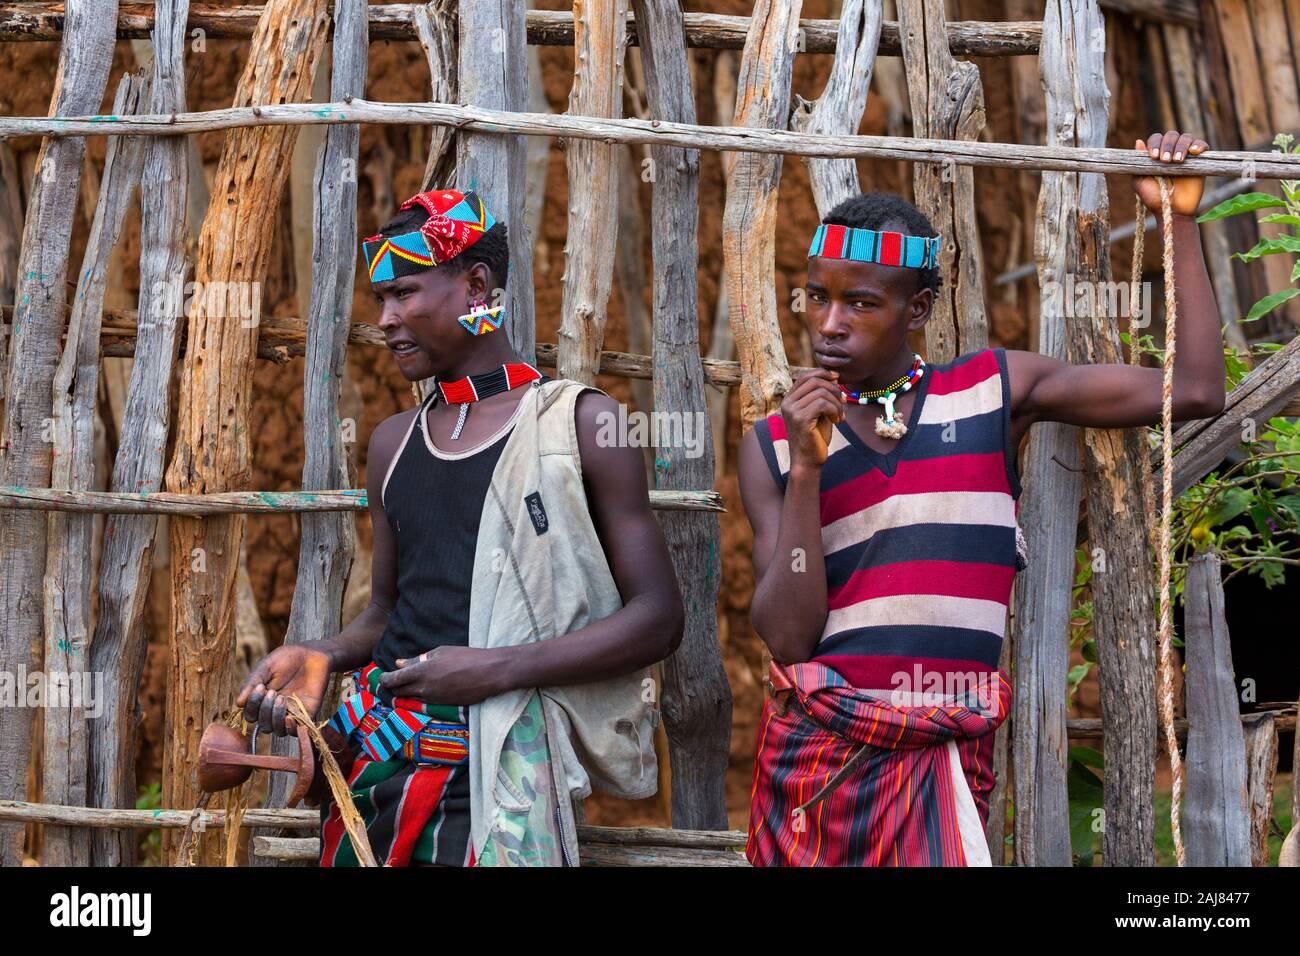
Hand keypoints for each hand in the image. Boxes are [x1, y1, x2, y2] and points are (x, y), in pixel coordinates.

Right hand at [236, 643, 332, 735]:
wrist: (312, 654)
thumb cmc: (287, 659)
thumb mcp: (266, 667)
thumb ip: (252, 683)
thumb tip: (239, 703)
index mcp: (262, 700)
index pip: (251, 715)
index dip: (252, 706)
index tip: (260, 687)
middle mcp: (275, 710)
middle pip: (263, 725)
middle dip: (264, 710)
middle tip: (272, 692)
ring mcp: (291, 713)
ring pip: (277, 731)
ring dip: (275, 718)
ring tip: (281, 698)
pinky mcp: (306, 714)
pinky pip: (296, 731)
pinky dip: (290, 728)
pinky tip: (289, 717)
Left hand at [380, 646, 507, 705]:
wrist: (488, 673)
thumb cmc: (465, 657)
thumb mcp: (440, 652)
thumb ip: (417, 660)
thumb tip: (399, 663)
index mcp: (421, 672)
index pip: (394, 680)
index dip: (385, 679)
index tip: (382, 677)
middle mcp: (424, 688)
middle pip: (399, 692)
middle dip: (392, 688)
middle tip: (390, 682)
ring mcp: (433, 699)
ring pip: (411, 699)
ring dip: (405, 693)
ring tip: (403, 687)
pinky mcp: (442, 705)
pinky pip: (423, 702)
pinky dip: (418, 697)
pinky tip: (420, 690)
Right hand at [780, 369, 844, 468]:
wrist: (808, 461)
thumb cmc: (815, 437)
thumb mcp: (819, 411)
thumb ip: (822, 395)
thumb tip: (834, 376)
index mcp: (789, 399)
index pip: (806, 376)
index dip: (824, 374)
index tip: (838, 380)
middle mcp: (787, 403)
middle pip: (814, 381)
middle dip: (833, 389)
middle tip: (842, 403)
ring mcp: (792, 411)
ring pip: (821, 392)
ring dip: (836, 403)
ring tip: (839, 415)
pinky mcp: (800, 420)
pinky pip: (822, 404)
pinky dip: (834, 410)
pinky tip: (836, 420)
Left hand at [1134, 131, 1208, 215]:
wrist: (1172, 211)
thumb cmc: (1154, 198)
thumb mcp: (1140, 182)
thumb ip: (1138, 164)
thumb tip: (1139, 141)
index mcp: (1156, 155)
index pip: (1156, 139)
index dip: (1155, 144)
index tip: (1154, 156)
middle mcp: (1171, 152)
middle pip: (1171, 135)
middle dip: (1167, 145)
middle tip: (1165, 161)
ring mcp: (1186, 155)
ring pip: (1186, 138)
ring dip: (1181, 146)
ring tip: (1177, 161)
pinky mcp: (1200, 161)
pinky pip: (1202, 145)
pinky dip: (1198, 145)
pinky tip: (1193, 152)